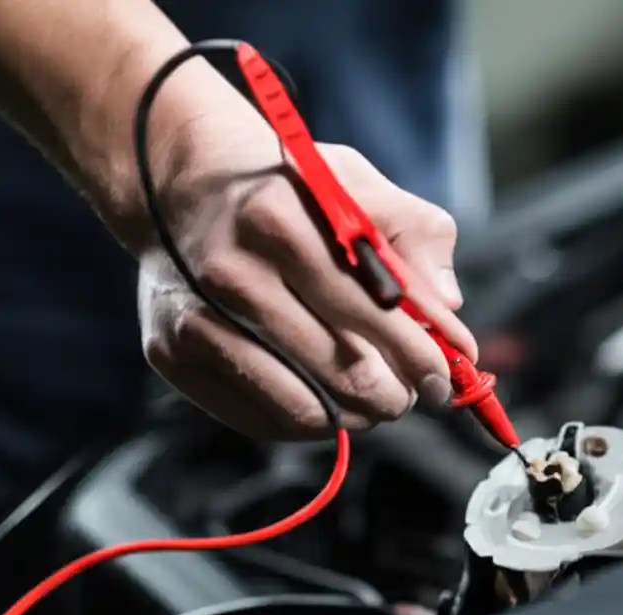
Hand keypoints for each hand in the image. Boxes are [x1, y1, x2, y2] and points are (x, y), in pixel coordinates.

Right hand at [121, 79, 473, 439]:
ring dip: (357, 415)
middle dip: (395, 394)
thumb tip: (450, 308)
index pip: (372, 309)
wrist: (179, 183)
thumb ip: (414, 236)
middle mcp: (231, 272)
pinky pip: (260, 418)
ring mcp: (195, 318)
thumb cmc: (285, 187)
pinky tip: (330, 404)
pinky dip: (309, 423)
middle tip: (414, 394)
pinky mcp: (172, 354)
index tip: (447, 376)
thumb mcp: (355, 182)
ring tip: (378, 401)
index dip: (421, 353)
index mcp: (279, 219)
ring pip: (304, 406)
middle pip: (342, 368)